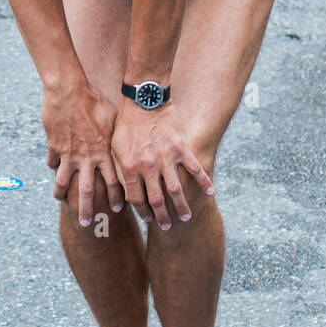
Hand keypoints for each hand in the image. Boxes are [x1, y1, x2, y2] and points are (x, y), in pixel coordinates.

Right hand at [43, 84, 123, 224]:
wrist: (68, 90)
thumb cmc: (94, 100)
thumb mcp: (110, 117)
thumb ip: (114, 135)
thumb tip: (121, 143)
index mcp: (103, 151)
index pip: (112, 180)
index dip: (115, 196)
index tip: (118, 209)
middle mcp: (86, 157)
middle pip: (86, 189)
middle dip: (87, 208)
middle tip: (87, 224)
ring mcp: (68, 153)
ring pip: (63, 180)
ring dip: (61, 193)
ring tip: (60, 201)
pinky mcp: (54, 146)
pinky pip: (52, 160)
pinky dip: (52, 166)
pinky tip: (51, 170)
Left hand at [111, 100, 213, 229]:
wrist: (144, 99)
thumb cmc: (127, 124)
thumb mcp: (115, 148)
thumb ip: (119, 172)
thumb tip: (119, 198)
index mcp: (130, 167)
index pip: (136, 199)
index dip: (142, 212)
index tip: (147, 219)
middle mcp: (149, 166)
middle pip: (157, 200)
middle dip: (163, 217)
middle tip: (168, 227)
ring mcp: (166, 157)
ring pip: (176, 190)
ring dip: (182, 207)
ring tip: (186, 217)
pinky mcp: (181, 147)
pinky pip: (195, 168)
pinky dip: (203, 181)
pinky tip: (210, 192)